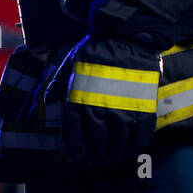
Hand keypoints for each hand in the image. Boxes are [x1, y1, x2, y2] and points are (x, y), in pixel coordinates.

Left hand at [45, 35, 160, 162]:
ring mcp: (122, 111)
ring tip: (112, 156)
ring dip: (113, 154)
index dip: (74, 150)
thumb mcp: (70, 63)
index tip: (76, 157)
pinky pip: (139, 136)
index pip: (74, 137)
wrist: (125, 34)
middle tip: (95, 158)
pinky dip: (135, 147)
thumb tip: (49, 100)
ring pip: (117, 145)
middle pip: (96, 146)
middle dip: (94, 155)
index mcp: (78, 102)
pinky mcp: (143, 108)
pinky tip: (131, 149)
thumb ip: (58, 84)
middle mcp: (99, 111)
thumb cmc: (95, 48)